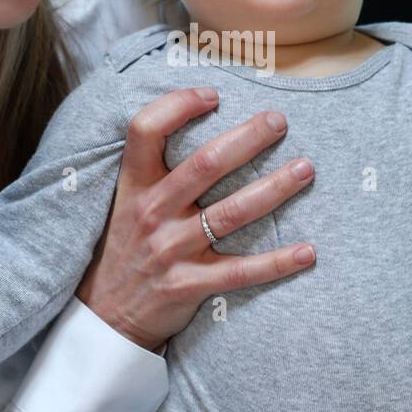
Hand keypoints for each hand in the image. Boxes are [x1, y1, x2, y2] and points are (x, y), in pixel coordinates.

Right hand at [76, 87, 317, 351]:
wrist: (103, 317)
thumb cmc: (125, 247)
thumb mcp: (125, 201)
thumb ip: (153, 168)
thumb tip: (197, 119)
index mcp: (135, 185)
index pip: (146, 130)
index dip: (178, 105)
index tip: (213, 95)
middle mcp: (152, 212)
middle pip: (206, 164)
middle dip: (248, 138)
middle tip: (279, 121)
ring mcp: (171, 249)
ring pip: (231, 213)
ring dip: (274, 189)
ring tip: (305, 169)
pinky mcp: (188, 286)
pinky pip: (239, 272)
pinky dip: (276, 263)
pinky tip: (307, 252)